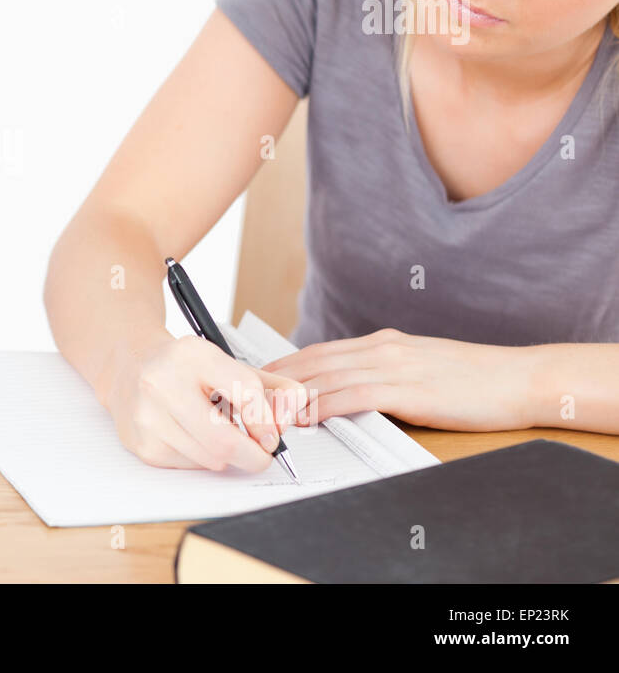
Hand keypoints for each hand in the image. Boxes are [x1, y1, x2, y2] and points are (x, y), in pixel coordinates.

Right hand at [105, 334, 308, 471]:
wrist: (130, 366)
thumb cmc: (186, 368)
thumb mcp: (229, 366)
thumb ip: (272, 386)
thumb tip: (294, 411)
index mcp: (193, 354)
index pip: (246, 393)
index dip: (266, 422)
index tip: (271, 435)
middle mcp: (163, 382)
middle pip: (224, 441)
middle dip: (252, 455)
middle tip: (260, 454)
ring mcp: (147, 415)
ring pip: (209, 459)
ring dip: (225, 456)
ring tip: (215, 431)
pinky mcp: (141, 443)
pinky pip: (189, 466)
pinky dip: (201, 458)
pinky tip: (191, 435)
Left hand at [264, 327, 534, 430]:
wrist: (518, 378)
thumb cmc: (474, 379)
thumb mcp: (419, 367)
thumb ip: (385, 374)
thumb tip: (354, 390)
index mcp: (382, 343)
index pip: (318, 352)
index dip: (282, 366)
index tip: (255, 378)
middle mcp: (381, 349)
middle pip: (311, 362)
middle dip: (272, 379)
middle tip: (241, 395)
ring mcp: (392, 366)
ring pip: (325, 377)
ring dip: (289, 395)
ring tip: (260, 409)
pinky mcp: (406, 389)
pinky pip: (352, 396)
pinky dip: (322, 406)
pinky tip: (304, 417)